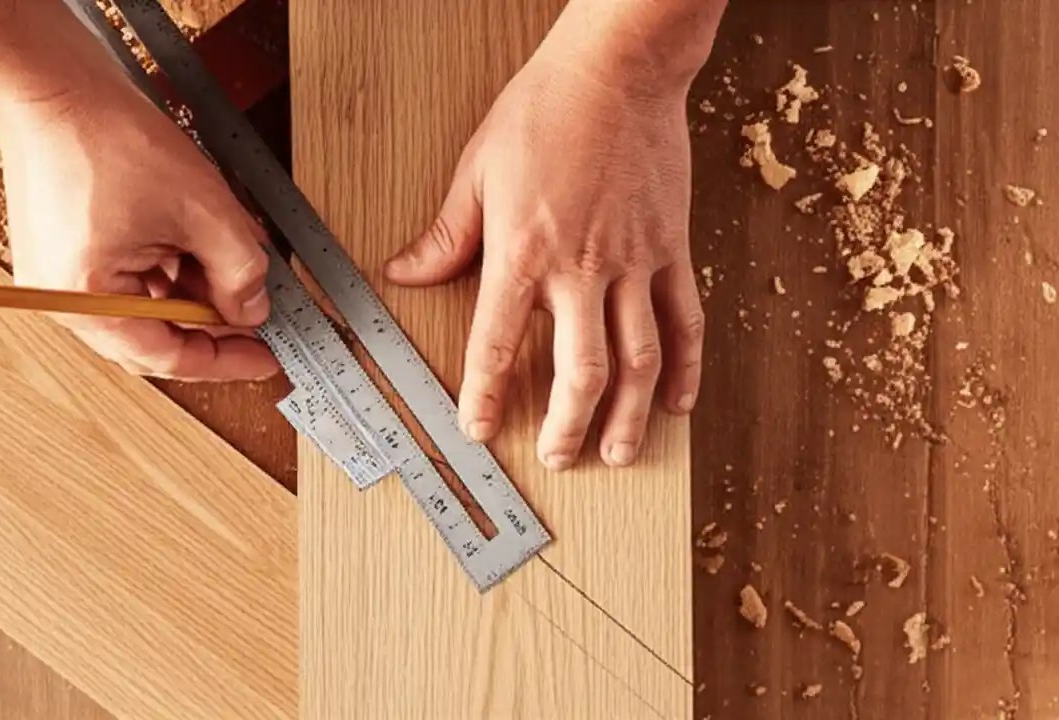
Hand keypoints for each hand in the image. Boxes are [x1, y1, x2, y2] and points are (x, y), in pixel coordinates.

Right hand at [0, 78, 278, 381]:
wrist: (52, 86)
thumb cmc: (104, 136)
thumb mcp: (201, 207)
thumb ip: (240, 268)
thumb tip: (253, 310)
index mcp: (87, 299)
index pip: (166, 356)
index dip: (224, 360)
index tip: (264, 358)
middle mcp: (64, 300)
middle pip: (154, 337)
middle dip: (211, 322)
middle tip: (256, 312)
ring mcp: (61, 280)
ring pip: (146, 308)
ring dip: (193, 291)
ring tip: (228, 257)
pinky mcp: (67, 256)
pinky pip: (128, 282)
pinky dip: (168, 270)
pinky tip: (197, 245)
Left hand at [385, 12, 710, 469]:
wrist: (618, 70)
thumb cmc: (546, 112)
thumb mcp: (477, 170)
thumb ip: (446, 235)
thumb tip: (405, 273)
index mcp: (524, 252)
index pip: (497, 343)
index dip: (485, 395)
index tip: (479, 429)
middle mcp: (583, 268)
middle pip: (581, 370)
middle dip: (569, 423)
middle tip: (561, 457)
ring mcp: (635, 262)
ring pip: (640, 358)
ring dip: (630, 415)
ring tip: (618, 453)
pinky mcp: (671, 249)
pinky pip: (685, 320)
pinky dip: (686, 367)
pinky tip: (679, 403)